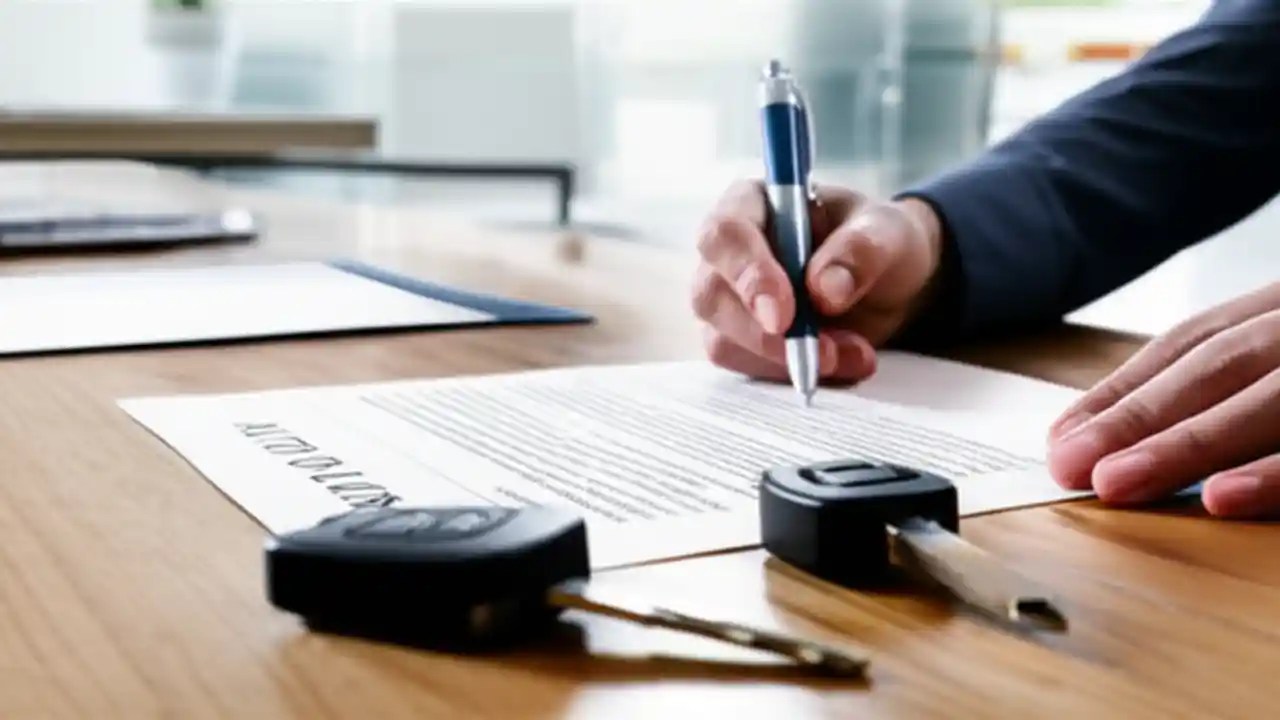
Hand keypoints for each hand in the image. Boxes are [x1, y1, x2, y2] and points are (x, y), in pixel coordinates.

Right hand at [691, 180, 944, 382]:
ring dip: (786, 359)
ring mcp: (727, 299)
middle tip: (822, 354)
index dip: (747, 274)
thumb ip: (861, 251)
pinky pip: (746, 366)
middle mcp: (728, 251)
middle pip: (710, 294)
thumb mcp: (887, 233)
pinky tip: (840, 363)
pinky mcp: (739, 340)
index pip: (725, 234)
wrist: (888, 285)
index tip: (784, 315)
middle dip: (763, 334)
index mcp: (752, 203)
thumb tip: (824, 288)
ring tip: (853, 355)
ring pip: (722, 339)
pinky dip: (791, 373)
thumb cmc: (878, 243)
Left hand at [1047, 281, 1279, 517]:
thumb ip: (1232, 381)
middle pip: (1221, 364)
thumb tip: (1113, 438)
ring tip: (1115, 481)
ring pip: (1269, 400)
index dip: (1126, 388)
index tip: (1062, 437)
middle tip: (1069, 465)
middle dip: (1138, 417)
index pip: (1197, 342)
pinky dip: (1273, 476)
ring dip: (1187, 445)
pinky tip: (1221, 498)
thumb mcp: (1278, 357)